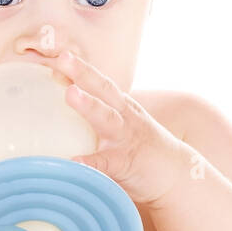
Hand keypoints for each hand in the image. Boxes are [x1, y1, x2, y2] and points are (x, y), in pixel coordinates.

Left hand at [47, 50, 185, 204]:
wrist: (177, 176)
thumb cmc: (141, 152)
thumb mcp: (121, 129)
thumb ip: (96, 121)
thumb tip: (54, 117)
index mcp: (121, 107)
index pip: (99, 83)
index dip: (80, 68)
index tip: (60, 54)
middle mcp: (124, 117)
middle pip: (104, 90)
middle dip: (83, 73)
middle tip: (63, 58)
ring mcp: (126, 139)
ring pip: (107, 118)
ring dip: (88, 104)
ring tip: (70, 93)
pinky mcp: (127, 163)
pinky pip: (106, 162)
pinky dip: (90, 162)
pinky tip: (73, 161)